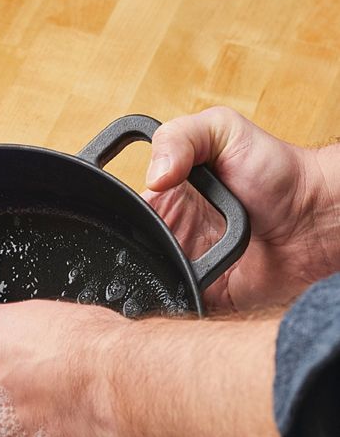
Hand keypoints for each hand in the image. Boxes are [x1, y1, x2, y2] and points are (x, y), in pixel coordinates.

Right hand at [142, 106, 338, 310]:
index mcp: (170, 197)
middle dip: (132, 251)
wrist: (317, 220)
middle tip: (154, 242)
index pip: (126, 211)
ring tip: (170, 264)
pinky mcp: (205, 296)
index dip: (120, 214)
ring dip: (151, 277)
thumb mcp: (225, 130)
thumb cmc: (280, 172)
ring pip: (148, 281)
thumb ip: (181, 137)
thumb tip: (152, 176)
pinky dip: (174, 300)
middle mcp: (175, 233)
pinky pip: (176, 305)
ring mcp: (189, 266)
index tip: (127, 214)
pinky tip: (182, 286)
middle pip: (131, 251)